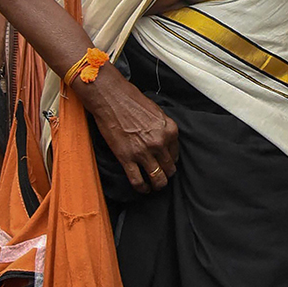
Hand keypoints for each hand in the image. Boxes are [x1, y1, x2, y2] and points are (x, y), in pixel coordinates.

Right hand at [85, 63, 178, 194]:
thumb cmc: (132, 101)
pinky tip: (142, 189)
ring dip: (157, 185)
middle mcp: (159, 143)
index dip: (171, 160)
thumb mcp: (157, 112)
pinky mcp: (127, 158)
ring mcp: (143, 152)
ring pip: (157, 179)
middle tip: (162, 176)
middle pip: (169, 168)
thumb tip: (165, 142)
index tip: (166, 163)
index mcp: (170, 130)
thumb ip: (163, 129)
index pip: (176, 154)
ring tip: (154, 186)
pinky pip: (138, 181)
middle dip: (167, 174)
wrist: (111, 98)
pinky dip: (142, 188)